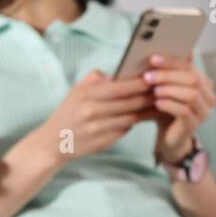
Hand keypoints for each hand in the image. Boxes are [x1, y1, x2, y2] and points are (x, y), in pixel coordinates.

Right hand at [36, 69, 152, 162]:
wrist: (52, 142)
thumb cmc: (67, 113)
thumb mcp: (75, 91)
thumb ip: (95, 79)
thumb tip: (119, 74)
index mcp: (85, 95)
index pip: (120, 87)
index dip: (140, 83)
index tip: (154, 79)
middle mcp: (91, 111)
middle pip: (129, 103)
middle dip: (149, 97)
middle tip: (163, 91)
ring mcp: (97, 129)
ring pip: (131, 118)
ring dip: (147, 111)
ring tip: (159, 104)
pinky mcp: (103, 142)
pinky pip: (125, 130)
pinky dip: (135, 123)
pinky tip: (144, 117)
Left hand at [139, 53, 215, 163]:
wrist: (168, 135)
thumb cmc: (166, 107)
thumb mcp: (165, 87)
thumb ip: (167, 71)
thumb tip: (163, 50)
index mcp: (204, 83)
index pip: (190, 67)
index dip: (172, 62)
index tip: (153, 58)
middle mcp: (209, 97)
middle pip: (193, 79)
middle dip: (168, 75)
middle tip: (148, 76)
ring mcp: (204, 112)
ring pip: (191, 95)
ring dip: (169, 90)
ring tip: (153, 90)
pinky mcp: (194, 125)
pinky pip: (184, 111)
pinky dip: (169, 104)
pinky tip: (157, 103)